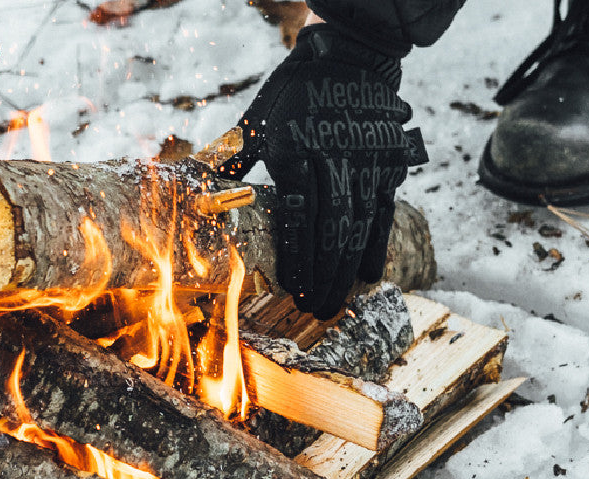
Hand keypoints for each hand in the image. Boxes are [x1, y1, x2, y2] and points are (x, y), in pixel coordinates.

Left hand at [218, 24, 423, 318]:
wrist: (348, 58)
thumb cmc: (292, 93)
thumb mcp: (257, 122)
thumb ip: (235, 161)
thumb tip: (202, 192)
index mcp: (294, 154)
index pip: (296, 218)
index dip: (297, 258)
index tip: (292, 290)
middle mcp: (331, 162)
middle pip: (328, 230)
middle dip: (322, 275)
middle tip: (316, 311)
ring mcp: (363, 163)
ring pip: (356, 225)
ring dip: (346, 269)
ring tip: (337, 301)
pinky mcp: (386, 163)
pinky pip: (382, 210)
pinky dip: (376, 244)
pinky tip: (369, 274)